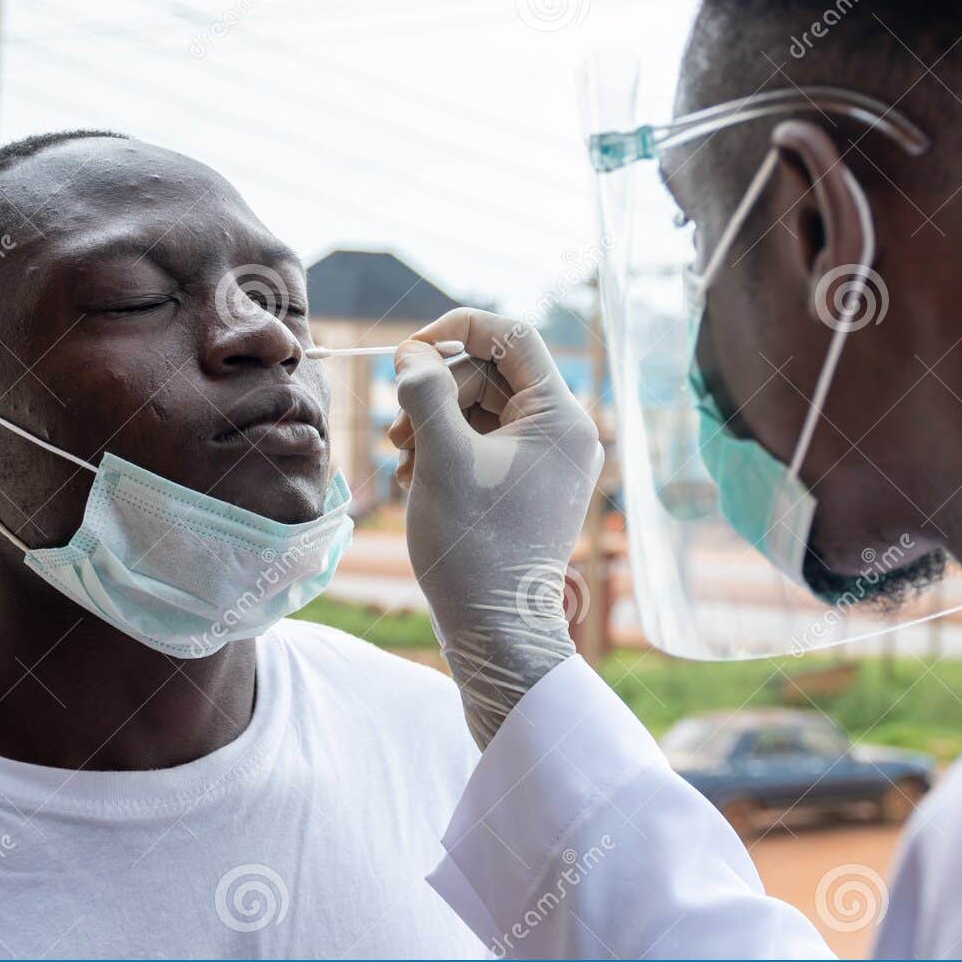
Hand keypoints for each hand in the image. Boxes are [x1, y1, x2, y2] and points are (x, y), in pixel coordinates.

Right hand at [389, 308, 602, 746]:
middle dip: (437, 392)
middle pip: (491, 373)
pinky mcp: (527, 485)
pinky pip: (483, 443)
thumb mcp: (442, 458)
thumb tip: (413, 352)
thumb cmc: (474, 546)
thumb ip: (427, 393)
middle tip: (397, 431)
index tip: (408, 351)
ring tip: (405, 463)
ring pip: (480, 409)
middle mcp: (564, 433)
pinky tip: (416, 481)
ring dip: (434, 424)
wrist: (496, 630)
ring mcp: (547, 461)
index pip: (512, 336)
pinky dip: (446, 452)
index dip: (457, 330)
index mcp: (562, 417)